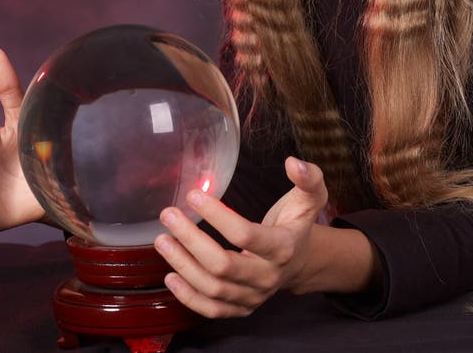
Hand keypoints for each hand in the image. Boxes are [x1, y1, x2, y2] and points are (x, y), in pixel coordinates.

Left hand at [153, 156, 330, 317]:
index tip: (193, 195)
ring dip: (183, 266)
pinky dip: (188, 297)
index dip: (217, 216)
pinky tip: (170, 276)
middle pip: (223, 265)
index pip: (245, 235)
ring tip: (162, 240)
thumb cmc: (296, 224)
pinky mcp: (240, 308)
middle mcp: (267, 277)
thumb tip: (293, 162)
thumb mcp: (309, 198)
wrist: (300, 261)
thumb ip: (308, 179)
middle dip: (191, 240)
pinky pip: (212, 310)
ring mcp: (253, 296)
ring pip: (213, 289)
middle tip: (169, 215)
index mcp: (282, 248)